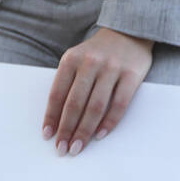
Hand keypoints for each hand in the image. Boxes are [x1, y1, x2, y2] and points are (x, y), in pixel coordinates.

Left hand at [42, 28, 152, 156]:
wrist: (129, 31)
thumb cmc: (97, 52)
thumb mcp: (77, 59)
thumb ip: (68, 82)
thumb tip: (57, 117)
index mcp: (71, 59)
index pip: (57, 93)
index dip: (51, 116)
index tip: (47, 135)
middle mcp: (90, 62)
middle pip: (75, 102)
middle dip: (67, 129)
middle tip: (62, 149)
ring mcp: (111, 68)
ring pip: (96, 106)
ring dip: (85, 130)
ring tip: (78, 146)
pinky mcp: (132, 75)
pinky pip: (119, 104)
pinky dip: (109, 122)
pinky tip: (100, 135)